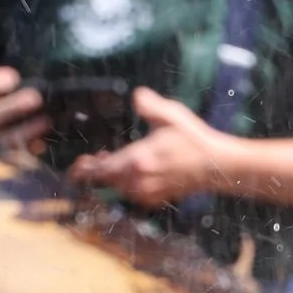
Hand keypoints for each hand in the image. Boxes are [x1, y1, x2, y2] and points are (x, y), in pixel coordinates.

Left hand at [70, 86, 228, 209]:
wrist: (217, 166)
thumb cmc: (195, 139)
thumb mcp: (172, 116)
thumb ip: (151, 105)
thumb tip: (136, 95)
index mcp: (140, 159)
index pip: (103, 169)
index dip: (85, 170)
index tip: (74, 169)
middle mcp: (141, 179)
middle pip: (108, 179)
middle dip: (97, 171)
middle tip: (89, 161)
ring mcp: (149, 191)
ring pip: (120, 188)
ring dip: (112, 177)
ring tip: (111, 162)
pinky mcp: (158, 198)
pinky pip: (134, 195)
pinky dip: (127, 186)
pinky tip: (131, 174)